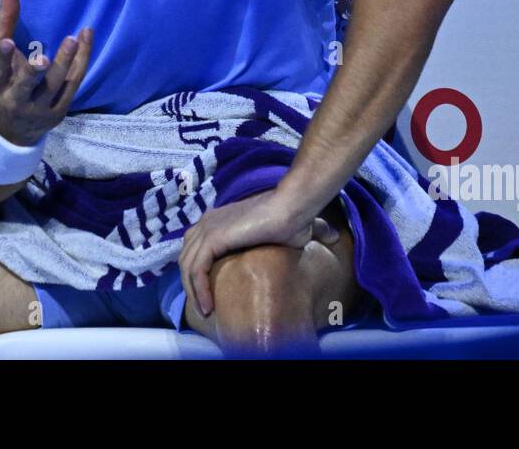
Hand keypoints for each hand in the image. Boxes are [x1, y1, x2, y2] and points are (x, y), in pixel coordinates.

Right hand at [0, 0, 92, 146]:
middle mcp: (15, 100)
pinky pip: (72, 83)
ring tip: (74, 39)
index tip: (6, 42)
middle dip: (32, 72)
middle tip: (43, 58)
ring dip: (64, 63)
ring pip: (54, 85)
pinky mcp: (59, 110)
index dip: (1, 57)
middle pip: (25, 85)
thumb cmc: (4, 80)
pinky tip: (85, 38)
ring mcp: (39, 109)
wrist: (11, 129)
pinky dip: (80, 61)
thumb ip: (5, 21)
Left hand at [178, 189, 339, 320]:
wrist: (294, 207)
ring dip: (193, 292)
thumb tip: (333, 237)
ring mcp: (208, 227)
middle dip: (191, 284)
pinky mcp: (213, 237)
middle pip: (186, 257)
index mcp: (218, 219)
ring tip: (206, 311)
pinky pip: (196, 270)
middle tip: (205, 308)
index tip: (207, 295)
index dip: (197, 272)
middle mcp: (208, 221)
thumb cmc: (295, 218)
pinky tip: (208, 305)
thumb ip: (308, 234)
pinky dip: (198, 290)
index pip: (195, 247)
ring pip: (187, 266)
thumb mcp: (295, 232)